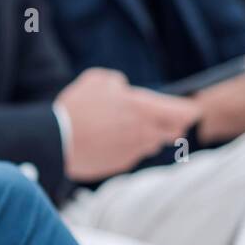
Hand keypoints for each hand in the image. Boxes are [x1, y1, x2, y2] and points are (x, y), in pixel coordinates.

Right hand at [56, 68, 199, 181]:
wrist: (56, 141)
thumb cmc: (77, 107)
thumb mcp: (97, 80)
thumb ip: (118, 82)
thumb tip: (123, 89)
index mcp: (145, 109)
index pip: (186, 113)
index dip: (188, 109)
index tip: (189, 108)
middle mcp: (146, 133)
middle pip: (175, 131)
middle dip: (170, 123)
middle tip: (159, 117)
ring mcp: (135, 151)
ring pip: (153, 143)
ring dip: (147, 135)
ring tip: (126, 127)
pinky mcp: (122, 165)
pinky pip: (133, 153)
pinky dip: (126, 146)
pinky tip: (108, 139)